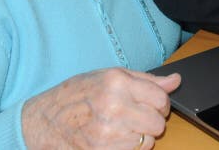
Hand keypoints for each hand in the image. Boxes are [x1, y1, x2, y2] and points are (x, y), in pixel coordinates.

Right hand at [21, 68, 180, 148]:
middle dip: (151, 121)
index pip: (160, 97)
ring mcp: (108, 132)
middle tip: (135, 117)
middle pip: (157, 122)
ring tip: (120, 127)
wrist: (43, 121)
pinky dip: (128, 148)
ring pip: (148, 141)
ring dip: (139, 136)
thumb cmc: (76, 95)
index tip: (152, 104)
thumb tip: (175, 81)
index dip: (160, 103)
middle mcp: (114, 106)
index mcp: (117, 82)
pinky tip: (113, 138)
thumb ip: (145, 80)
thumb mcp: (108, 76)